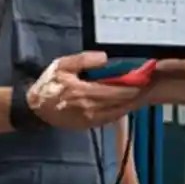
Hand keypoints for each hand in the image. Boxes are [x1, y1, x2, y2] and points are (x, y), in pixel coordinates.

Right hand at [28, 52, 146, 128]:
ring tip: (143, 94)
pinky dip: (121, 111)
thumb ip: (84, 60)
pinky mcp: (88, 125)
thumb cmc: (49, 84)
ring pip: (118, 111)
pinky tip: (127, 104)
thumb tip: (105, 58)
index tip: (146, 78)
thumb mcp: (62, 65)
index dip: (133, 85)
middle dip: (136, 94)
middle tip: (149, 85)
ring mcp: (90, 119)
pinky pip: (110, 119)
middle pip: (121, 102)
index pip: (116, 89)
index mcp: (84, 91)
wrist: (35, 108)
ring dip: (132, 103)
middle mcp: (90, 108)